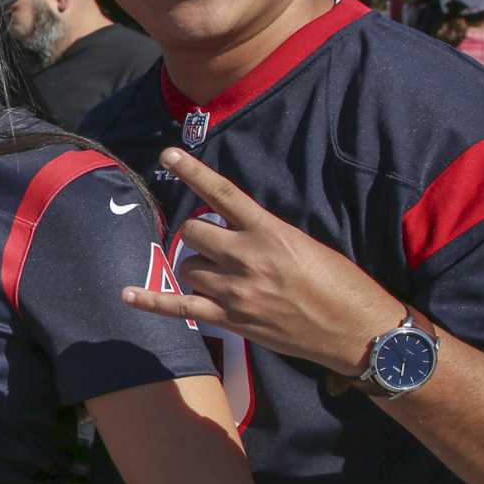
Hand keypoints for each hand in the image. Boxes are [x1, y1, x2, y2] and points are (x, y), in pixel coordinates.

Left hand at [120, 149, 397, 375]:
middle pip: (192, 234)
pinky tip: (128, 294)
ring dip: (197, 269)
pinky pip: (179, 307)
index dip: (193, 172)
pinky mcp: (231, 319)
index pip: (223, 194)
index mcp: (268, 232)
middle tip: (218, 249)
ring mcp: (235, 290)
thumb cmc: (339, 283)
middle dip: (199, 238)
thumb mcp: (303, 244)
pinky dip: (151, 300)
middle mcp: (246, 257)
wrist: (356, 329)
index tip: (169, 155)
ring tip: (224, 278)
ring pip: (188, 268)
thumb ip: (264, 235)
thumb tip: (233, 231)